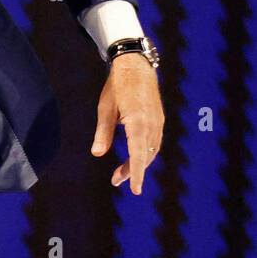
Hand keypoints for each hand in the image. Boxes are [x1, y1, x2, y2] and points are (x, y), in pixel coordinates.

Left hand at [90, 53, 164, 194]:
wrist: (136, 66)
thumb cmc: (117, 86)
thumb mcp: (105, 109)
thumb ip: (103, 133)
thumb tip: (97, 154)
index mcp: (139, 122)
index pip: (139, 155)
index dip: (136, 173)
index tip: (136, 190)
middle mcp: (152, 125)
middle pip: (145, 156)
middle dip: (132, 171)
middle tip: (115, 180)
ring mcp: (158, 122)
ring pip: (151, 150)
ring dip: (138, 163)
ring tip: (121, 173)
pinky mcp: (159, 119)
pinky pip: (154, 141)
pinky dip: (145, 152)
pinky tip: (134, 156)